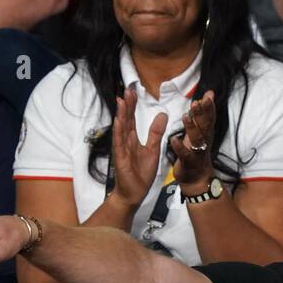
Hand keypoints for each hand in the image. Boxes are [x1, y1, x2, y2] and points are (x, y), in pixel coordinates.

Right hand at [112, 86, 167, 209]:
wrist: (134, 193)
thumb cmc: (141, 174)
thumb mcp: (153, 150)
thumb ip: (156, 133)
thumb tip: (162, 115)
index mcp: (133, 139)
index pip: (132, 118)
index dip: (133, 105)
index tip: (133, 91)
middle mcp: (125, 141)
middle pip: (126, 120)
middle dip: (126, 105)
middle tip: (127, 89)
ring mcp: (121, 149)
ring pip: (121, 128)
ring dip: (121, 114)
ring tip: (122, 100)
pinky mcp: (120, 158)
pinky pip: (119, 143)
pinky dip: (119, 132)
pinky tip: (119, 121)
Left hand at [171, 90, 216, 189]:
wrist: (197, 178)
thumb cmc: (196, 151)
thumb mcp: (201, 130)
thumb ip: (204, 112)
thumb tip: (209, 93)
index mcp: (206, 133)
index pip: (210, 118)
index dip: (209, 107)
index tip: (208, 95)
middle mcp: (204, 142)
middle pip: (205, 127)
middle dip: (202, 115)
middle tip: (197, 103)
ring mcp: (197, 152)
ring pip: (197, 140)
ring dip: (192, 128)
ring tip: (185, 117)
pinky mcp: (189, 163)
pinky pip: (185, 155)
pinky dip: (179, 147)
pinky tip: (173, 139)